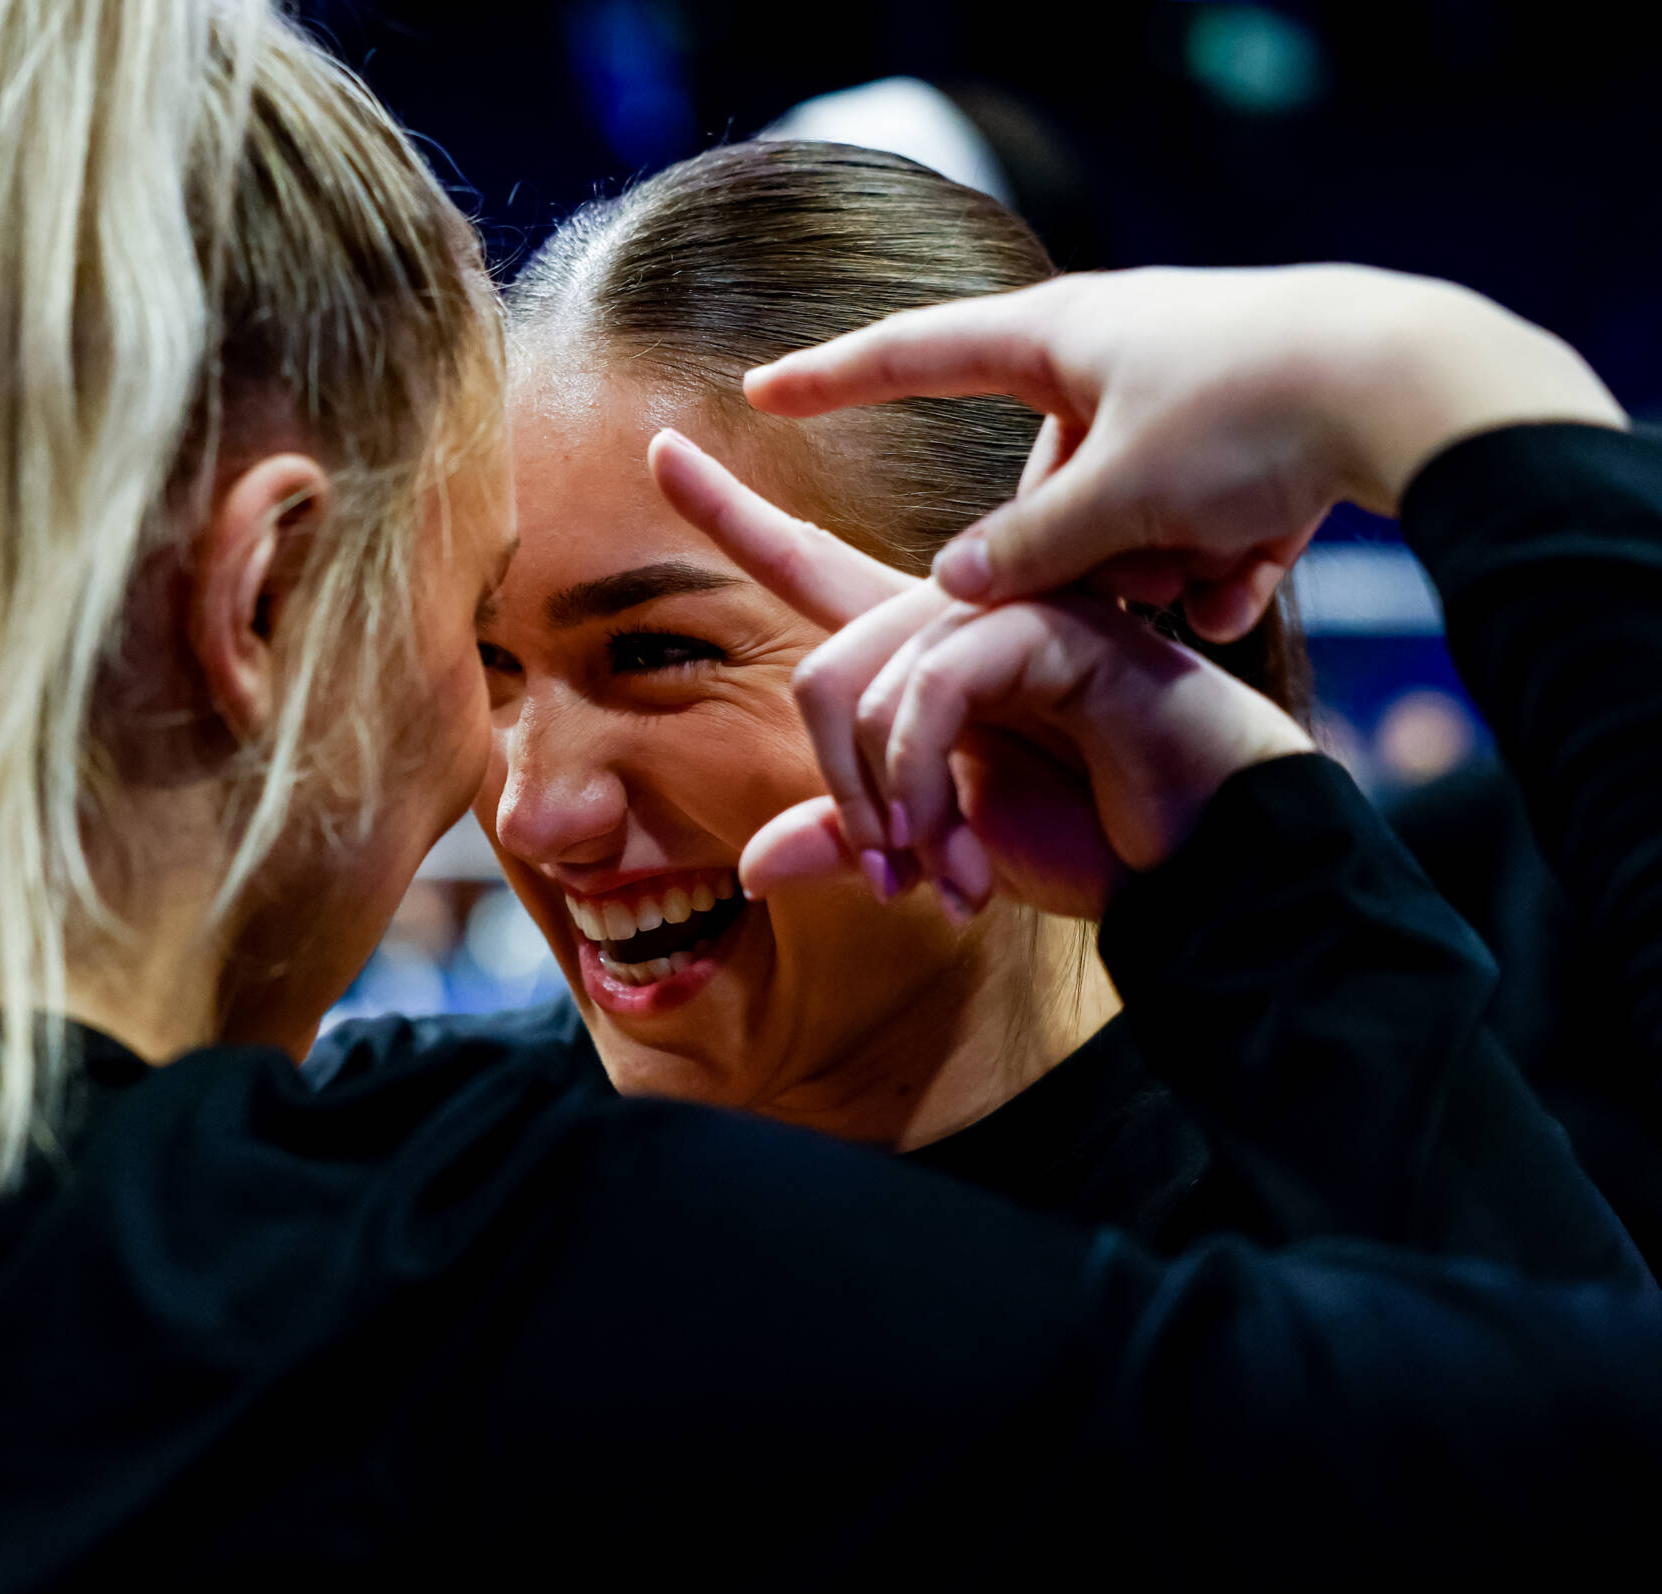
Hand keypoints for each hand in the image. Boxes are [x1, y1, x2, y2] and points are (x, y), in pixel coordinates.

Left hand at [650, 429, 1314, 918]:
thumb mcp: (943, 846)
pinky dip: (926, 783)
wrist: (1202, 861)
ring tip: (943, 877)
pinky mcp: (1054, 630)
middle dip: (841, 793)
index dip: (729, 509)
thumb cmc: (1090, 837)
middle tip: (897, 879)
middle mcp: (957, 613)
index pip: (805, 560)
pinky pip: (933, 687)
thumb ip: (855, 837)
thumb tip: (752, 866)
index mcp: (921, 649)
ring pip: (866, 681)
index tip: (657, 448)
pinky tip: (967, 852)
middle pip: (821, 666)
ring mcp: (1010, 608)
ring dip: (888, 804)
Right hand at [742, 265, 1627, 636]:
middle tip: (1121, 584)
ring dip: (1154, 562)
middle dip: (1077, 549)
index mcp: (1056, 335)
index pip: (909, 351)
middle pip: (1042, 480)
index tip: (757, 393)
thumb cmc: (1252, 419)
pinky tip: (1254, 578)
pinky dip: (1217, 557)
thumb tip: (954, 585)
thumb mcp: (1119, 500)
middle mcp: (1110, 352)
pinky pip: (1197, 515)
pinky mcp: (1252, 429)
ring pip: (1124, 510)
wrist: (1421, 389)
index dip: (827, 380)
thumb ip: (1027, 553)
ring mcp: (1181, 390)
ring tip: (1210, 575)